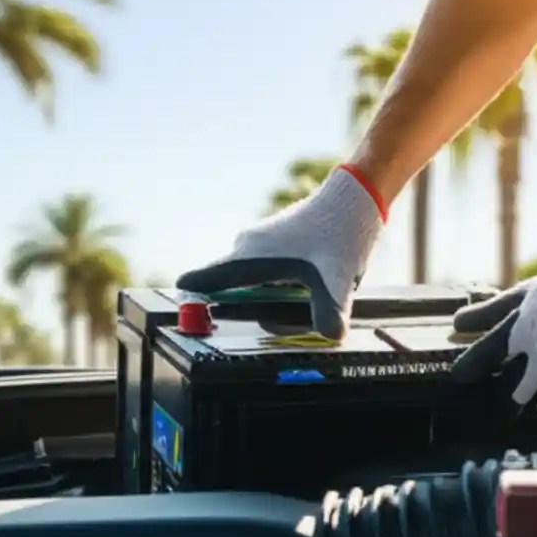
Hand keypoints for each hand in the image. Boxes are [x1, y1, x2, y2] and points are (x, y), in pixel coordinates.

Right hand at [175, 165, 385, 339]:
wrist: (352, 200)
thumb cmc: (338, 235)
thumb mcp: (336, 282)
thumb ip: (328, 313)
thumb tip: (331, 335)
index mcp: (249, 257)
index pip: (204, 280)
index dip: (192, 300)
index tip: (184, 312)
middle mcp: (245, 248)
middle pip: (235, 294)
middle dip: (261, 311)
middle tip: (293, 312)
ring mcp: (256, 244)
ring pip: (254, 284)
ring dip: (275, 298)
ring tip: (307, 291)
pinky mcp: (270, 243)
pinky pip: (266, 274)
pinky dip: (281, 285)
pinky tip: (309, 282)